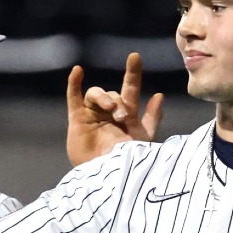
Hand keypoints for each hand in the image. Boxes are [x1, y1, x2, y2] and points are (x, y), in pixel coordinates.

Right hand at [65, 52, 164, 166]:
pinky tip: (78, 71)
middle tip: (123, 115)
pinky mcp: (77, 120)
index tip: (134, 57)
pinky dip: (74, 83)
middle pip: (114, 93)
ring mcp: (93, 115)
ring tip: (110, 110)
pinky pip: (74, 97)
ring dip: (104, 98)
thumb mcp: (145, 139)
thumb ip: (152, 117)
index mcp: (127, 115)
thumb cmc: (129, 161)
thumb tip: (159, 94)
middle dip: (119, 101)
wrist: (108, 176)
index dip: (133, 73)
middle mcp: (109, 113)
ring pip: (97, 94)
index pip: (130, 89)